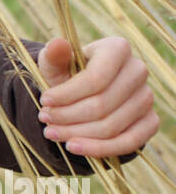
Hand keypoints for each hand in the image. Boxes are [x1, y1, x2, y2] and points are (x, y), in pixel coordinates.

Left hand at [36, 36, 158, 158]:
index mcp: (118, 49)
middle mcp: (138, 70)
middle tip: (44, 119)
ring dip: (77, 134)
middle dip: (67, 116)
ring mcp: (147, 97)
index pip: (95, 79)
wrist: (86, 93)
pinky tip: (73, 146)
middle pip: (101, 105)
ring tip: (51, 132)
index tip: (44, 101)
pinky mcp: (150, 121)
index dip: (66, 94)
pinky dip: (98, 149)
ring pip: (111, 126)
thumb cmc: (69, 75)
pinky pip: (128, 142)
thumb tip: (57, 44)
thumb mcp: (56, 65)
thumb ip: (54, 57)